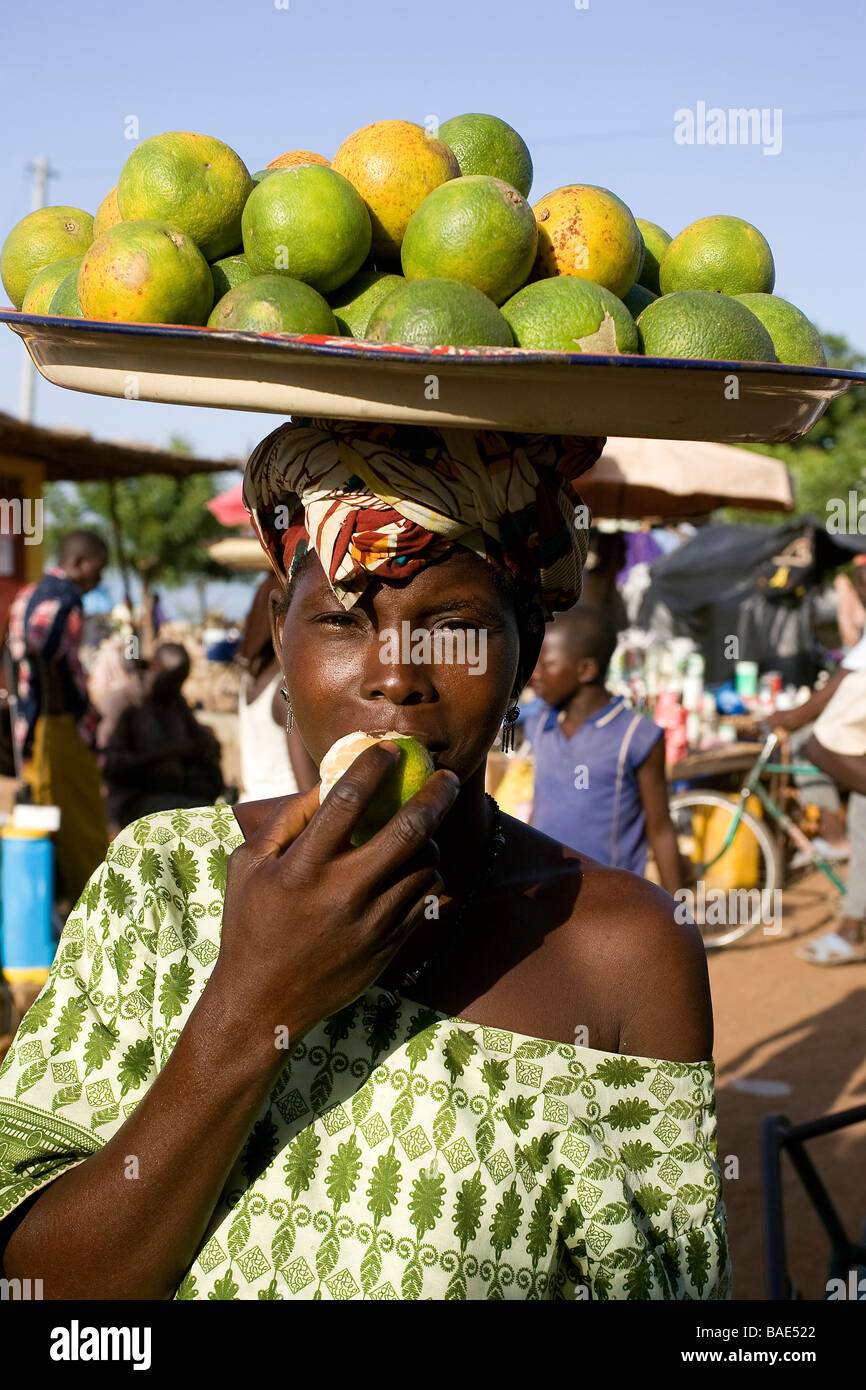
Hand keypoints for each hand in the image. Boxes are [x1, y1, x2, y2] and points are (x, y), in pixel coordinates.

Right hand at [209, 742, 460, 1053]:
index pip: (347, 799)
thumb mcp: (249, 866)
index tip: (388, 749)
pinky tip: (416, 865)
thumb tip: (327, 780)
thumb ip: (287, 820)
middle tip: (448, 776)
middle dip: (434, 795)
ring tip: (424, 826)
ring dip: (430, 837)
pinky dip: (426, 874)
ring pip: (424, 865)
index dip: (372, 766)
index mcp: (303, 867)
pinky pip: (425, 897)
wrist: (264, 1004)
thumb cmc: (250, 925)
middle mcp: (342, 892)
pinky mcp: (389, 945)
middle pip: (407, 830)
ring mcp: (372, 922)